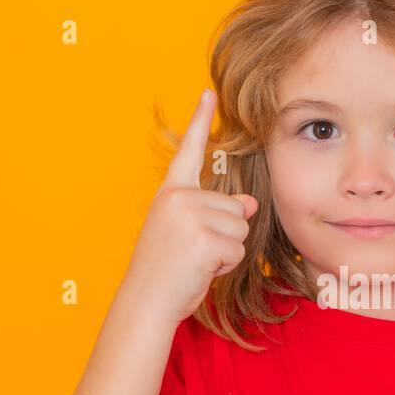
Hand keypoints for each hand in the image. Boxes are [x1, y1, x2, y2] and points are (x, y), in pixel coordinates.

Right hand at [124, 88, 258, 323]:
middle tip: (195, 253)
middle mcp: (178, 198)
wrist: (146, 301)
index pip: (188, 151)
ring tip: (197, 261)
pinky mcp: (203, 239)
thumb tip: (248, 203)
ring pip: (241, 228)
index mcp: (171, 192)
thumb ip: (215, 214)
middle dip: (225, 235)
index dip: (200, 121)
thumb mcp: (189, 234)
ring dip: (227, 251)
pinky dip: (226, 266)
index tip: (209, 93)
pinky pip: (238, 249)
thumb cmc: (168, 271)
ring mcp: (189, 216)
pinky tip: (202, 270)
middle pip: (235, 207)